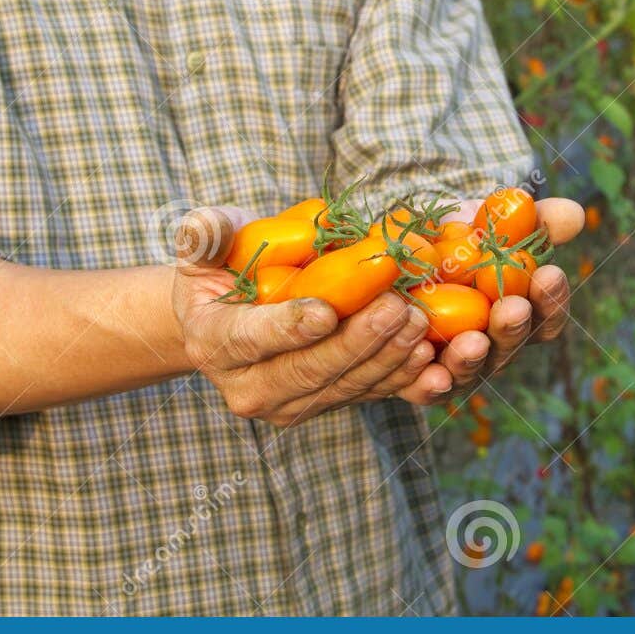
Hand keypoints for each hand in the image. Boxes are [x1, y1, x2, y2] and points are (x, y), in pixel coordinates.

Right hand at [170, 209, 439, 425]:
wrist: (232, 313)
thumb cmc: (221, 266)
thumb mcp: (204, 242)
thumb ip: (204, 231)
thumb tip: (206, 227)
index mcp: (213, 341)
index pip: (250, 339)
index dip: (288, 328)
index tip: (326, 311)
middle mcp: (248, 387)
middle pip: (307, 370)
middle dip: (357, 341)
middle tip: (398, 308)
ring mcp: (288, 405)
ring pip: (344, 387)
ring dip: (387, 359)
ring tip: (421, 324)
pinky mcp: (324, 406)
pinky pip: (366, 396)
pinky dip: (401, 379)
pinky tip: (431, 357)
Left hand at [402, 196, 580, 400]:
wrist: (392, 252)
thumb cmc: (455, 238)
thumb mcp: (489, 222)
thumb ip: (531, 220)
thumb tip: (576, 214)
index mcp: (517, 314)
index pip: (546, 316)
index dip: (552, 299)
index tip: (549, 274)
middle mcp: (490, 346)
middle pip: (509, 346)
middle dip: (513, 328)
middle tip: (513, 308)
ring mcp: (453, 365)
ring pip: (469, 371)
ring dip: (473, 359)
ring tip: (472, 341)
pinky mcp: (413, 378)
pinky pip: (422, 388)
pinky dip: (429, 384)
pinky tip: (429, 369)